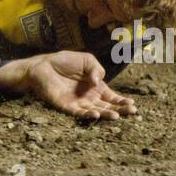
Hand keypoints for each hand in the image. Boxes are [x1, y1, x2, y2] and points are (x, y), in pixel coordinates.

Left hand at [0, 51, 137, 119]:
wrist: (42, 65)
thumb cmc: (64, 62)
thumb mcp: (85, 60)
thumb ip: (96, 68)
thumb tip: (98, 81)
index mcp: (96, 87)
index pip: (112, 97)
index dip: (122, 102)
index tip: (133, 105)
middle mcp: (89, 97)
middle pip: (107, 106)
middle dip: (120, 110)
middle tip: (132, 112)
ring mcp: (79, 102)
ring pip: (96, 111)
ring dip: (106, 114)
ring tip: (116, 115)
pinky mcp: (66, 106)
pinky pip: (79, 113)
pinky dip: (88, 114)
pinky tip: (96, 114)